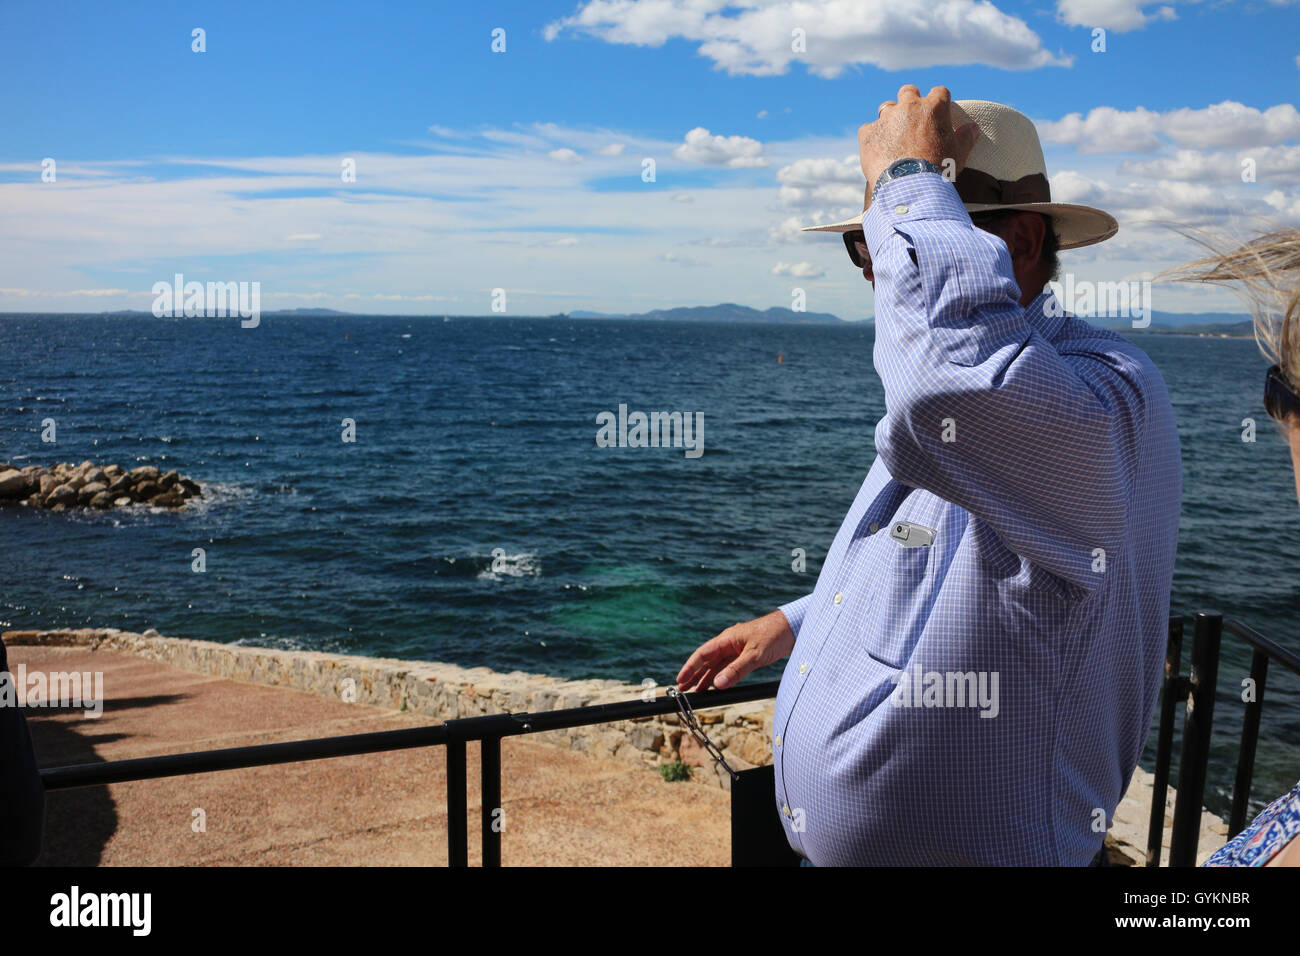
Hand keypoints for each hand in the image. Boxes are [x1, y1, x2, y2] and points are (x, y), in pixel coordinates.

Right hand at [676, 608, 795, 691]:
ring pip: (717, 665)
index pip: (702, 654)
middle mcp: (729, 643)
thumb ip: (736, 670)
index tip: (680, 680)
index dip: (690, 667)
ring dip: (706, 678)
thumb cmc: (774, 635)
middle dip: (694, 675)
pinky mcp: (747, 655)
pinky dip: (721, 677)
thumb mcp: (755, 655)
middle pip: (707, 661)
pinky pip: (729, 667)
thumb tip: (717, 685)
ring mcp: (738, 649)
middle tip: (682, 689)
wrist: (793, 628)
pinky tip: (717, 685)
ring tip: (695, 691)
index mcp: (727, 639)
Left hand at [858, 85, 979, 198]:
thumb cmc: (939, 171)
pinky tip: (878, 150)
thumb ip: (966, 138)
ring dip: (890, 117)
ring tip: (893, 135)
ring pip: (887, 107)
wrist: (910, 187)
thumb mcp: (959, 155)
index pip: (939, 92)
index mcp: (934, 107)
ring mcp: (887, 118)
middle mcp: (909, 106)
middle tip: (912, 119)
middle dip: (910, 102)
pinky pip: (868, 130)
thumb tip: (974, 128)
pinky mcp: (868, 133)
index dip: (938, 102)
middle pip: (908, 91)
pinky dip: (872, 138)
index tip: (937, 113)